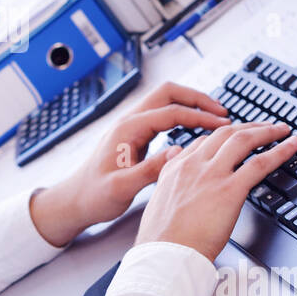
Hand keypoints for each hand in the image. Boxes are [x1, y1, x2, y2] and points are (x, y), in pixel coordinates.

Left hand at [29, 81, 231, 246]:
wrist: (74, 201)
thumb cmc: (93, 195)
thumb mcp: (121, 188)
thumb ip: (149, 170)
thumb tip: (177, 152)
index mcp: (127, 129)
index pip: (170, 112)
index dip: (199, 115)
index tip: (221, 122)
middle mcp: (129, 122)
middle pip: (168, 94)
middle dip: (197, 99)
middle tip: (222, 111)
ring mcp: (132, 128)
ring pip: (166, 103)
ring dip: (191, 105)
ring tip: (215, 117)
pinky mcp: (134, 137)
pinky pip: (163, 117)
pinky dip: (183, 118)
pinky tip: (196, 129)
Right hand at [134, 121, 296, 261]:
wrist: (166, 255)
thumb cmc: (162, 239)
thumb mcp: (157, 200)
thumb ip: (167, 178)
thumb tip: (174, 165)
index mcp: (175, 168)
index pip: (202, 141)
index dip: (223, 135)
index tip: (235, 135)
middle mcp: (193, 165)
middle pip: (224, 133)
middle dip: (248, 126)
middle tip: (264, 126)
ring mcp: (212, 175)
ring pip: (243, 140)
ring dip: (266, 131)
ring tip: (281, 129)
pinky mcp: (230, 189)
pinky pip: (260, 163)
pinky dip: (280, 151)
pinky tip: (292, 146)